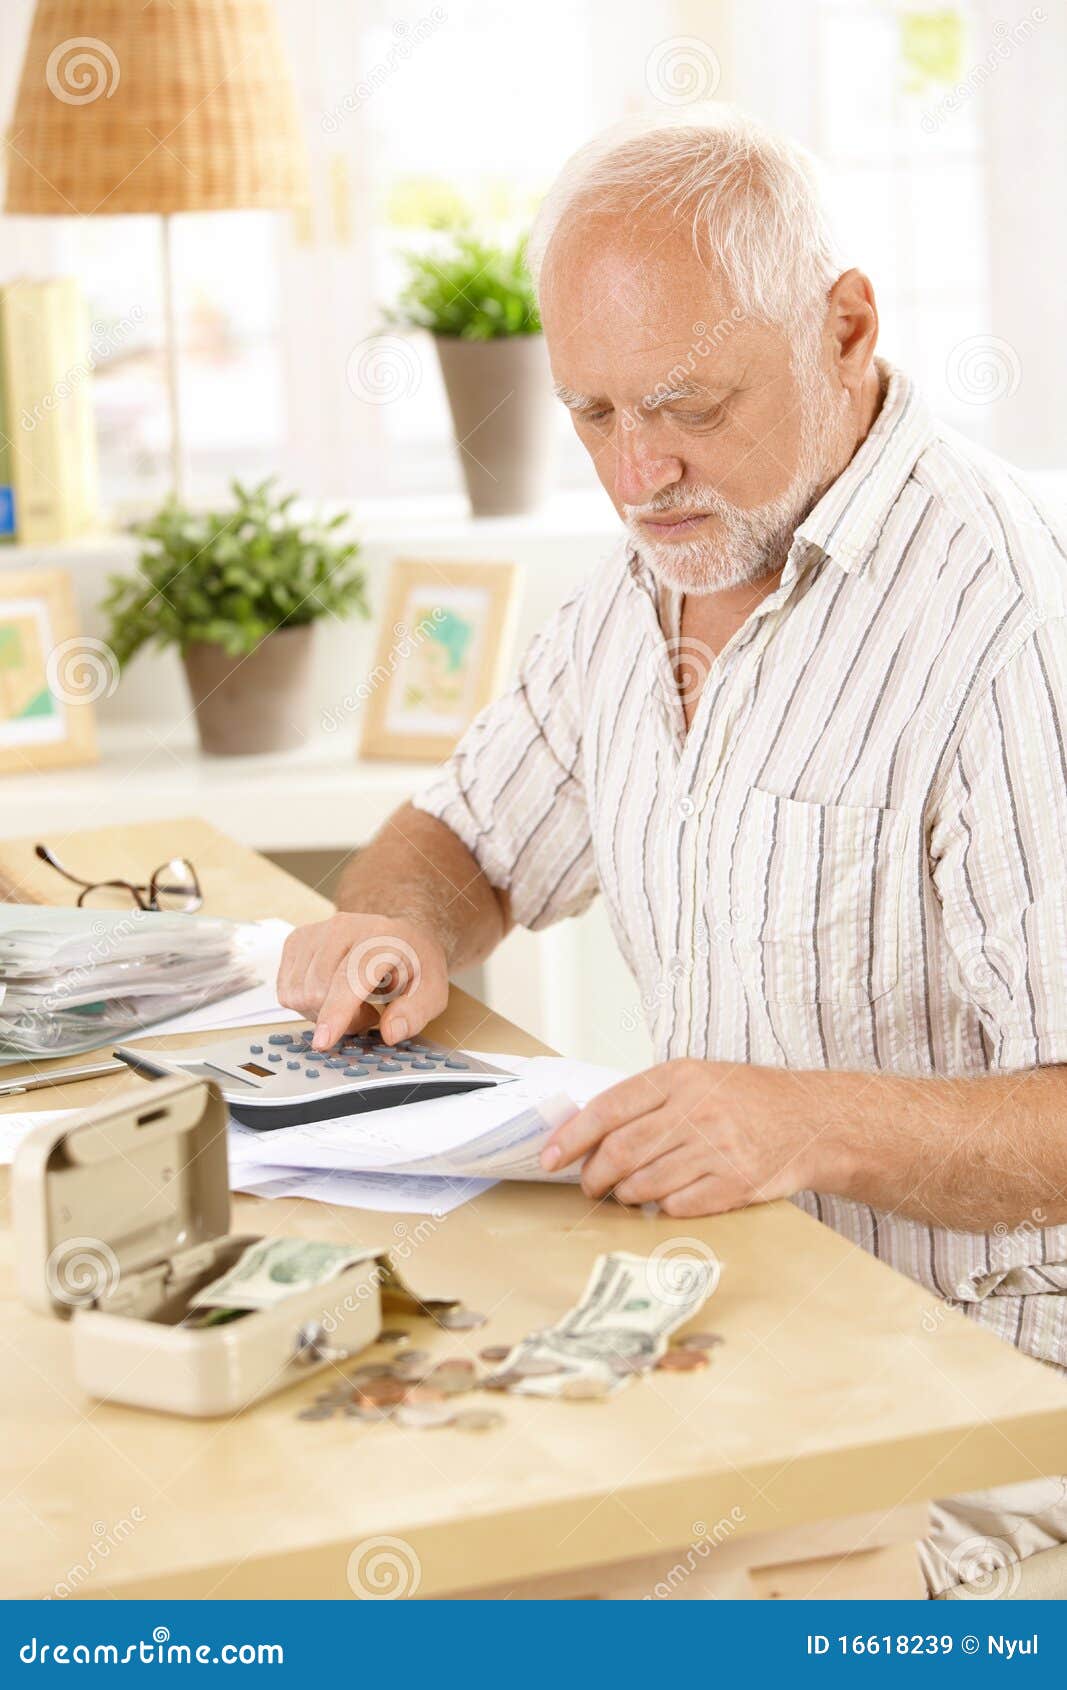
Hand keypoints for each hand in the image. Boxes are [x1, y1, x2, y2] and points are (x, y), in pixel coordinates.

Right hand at [277, 912, 448, 1050]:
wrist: (398, 933)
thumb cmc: (413, 963)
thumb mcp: (432, 990)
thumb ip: (416, 1013)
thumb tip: (390, 1033)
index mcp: (381, 937)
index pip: (349, 978)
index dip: (335, 1012)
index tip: (323, 1042)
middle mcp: (343, 927)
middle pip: (318, 991)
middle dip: (339, 1018)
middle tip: (367, 1013)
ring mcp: (316, 931)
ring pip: (297, 993)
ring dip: (321, 1011)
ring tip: (349, 1001)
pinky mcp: (296, 940)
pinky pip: (286, 989)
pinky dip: (306, 1002)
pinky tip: (330, 992)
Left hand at [540, 1059, 832, 1216]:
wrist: (813, 1120)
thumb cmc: (746, 1099)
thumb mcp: (697, 1079)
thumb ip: (647, 1101)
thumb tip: (586, 1131)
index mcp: (680, 1077)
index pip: (608, 1109)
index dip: (571, 1137)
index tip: (549, 1158)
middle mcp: (697, 1110)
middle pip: (620, 1153)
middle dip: (593, 1176)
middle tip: (588, 1185)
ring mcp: (718, 1149)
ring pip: (644, 1184)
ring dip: (626, 1195)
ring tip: (628, 1192)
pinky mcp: (735, 1184)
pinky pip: (677, 1206)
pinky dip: (662, 1207)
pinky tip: (666, 1198)